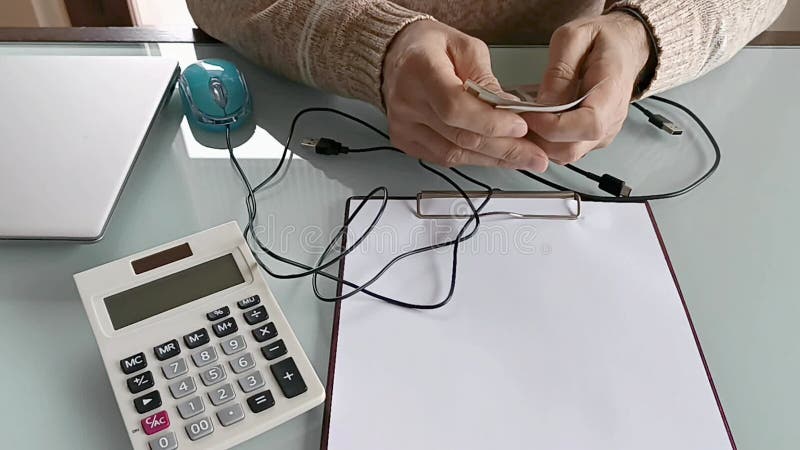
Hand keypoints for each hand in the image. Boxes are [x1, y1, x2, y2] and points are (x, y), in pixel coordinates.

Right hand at [382, 20, 548, 170]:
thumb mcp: (465, 47)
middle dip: (504, 148)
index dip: (490, 123)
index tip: (520, 127)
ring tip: (524, 159)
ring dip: (494, 159)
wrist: (395, 57)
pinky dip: (475, 159)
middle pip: (460, 136)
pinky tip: (497, 158)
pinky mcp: (406, 141)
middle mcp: (407, 102)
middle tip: (535, 155)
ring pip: (454, 153)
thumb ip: (486, 79)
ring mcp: (404, 126)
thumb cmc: (429, 48)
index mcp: (420, 71)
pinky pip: (445, 158)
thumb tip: (510, 110)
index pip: (455, 107)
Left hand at [522, 12, 652, 163]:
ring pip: (567, 155)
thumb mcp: (574, 38)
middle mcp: (611, 119)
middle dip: (539, 139)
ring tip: (526, 119)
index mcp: (611, 91)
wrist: (624, 46)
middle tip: (519, 118)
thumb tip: (544, 102)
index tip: (530, 115)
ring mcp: (603, 132)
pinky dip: (547, 142)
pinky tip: (538, 122)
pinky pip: (566, 150)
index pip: (588, 125)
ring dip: (540, 143)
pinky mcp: (592, 138)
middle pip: (573, 149)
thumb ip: (559, 71)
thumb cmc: (603, 40)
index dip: (554, 127)